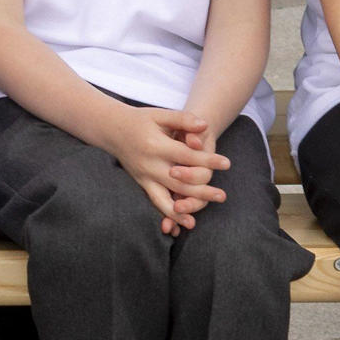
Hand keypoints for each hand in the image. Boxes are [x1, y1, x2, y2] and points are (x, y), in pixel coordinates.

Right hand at [118, 107, 224, 230]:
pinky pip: (156, 203)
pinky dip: (169, 215)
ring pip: (166, 200)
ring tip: (199, 220)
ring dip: (184, 210)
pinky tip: (182, 225)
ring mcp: (144, 178)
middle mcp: (150, 165)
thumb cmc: (141, 120)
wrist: (112, 130)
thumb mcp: (161, 114)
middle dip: (202, 191)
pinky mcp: (142, 185)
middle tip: (222, 196)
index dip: (208, 160)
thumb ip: (183, 119)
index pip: (187, 156)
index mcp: (156, 146)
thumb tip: (205, 126)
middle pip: (179, 183)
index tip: (227, 163)